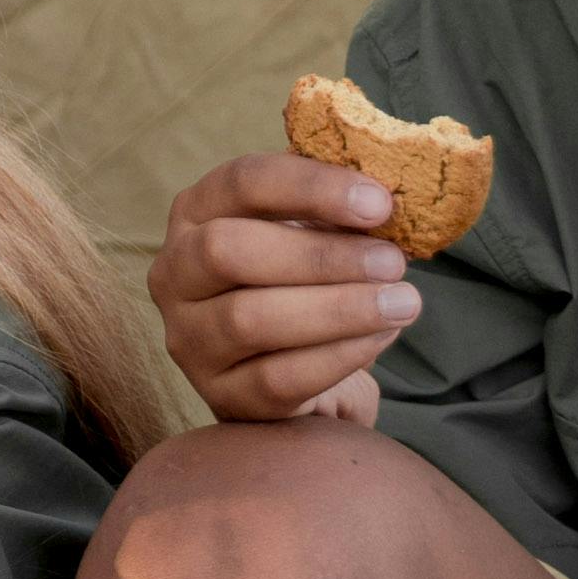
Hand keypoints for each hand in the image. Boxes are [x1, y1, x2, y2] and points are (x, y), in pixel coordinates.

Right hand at [149, 147, 423, 421]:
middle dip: (320, 256)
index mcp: (195, 213)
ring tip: (402, 302)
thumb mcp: (306, 231)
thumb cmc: (300, 281)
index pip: (242, 183)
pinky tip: (381, 336)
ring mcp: (189, 339)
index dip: (312, 189)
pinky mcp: (220, 395)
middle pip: (228, 251)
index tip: (380, 204)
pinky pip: (277, 377)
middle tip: (392, 261)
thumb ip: (335, 210)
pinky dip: (338, 355)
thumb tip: (388, 198)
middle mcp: (174, 274)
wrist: (287, 367)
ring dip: (338, 308)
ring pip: (250, 319)